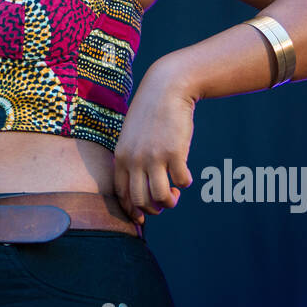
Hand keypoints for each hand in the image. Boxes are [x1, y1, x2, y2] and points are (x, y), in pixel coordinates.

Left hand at [112, 61, 196, 225]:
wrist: (166, 89)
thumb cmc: (150, 115)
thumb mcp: (131, 136)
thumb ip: (131, 158)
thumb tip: (141, 186)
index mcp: (121, 157)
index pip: (121, 194)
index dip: (133, 210)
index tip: (143, 217)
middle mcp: (134, 159)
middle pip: (140, 200)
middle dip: (153, 209)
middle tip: (164, 202)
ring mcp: (154, 156)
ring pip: (161, 197)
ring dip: (170, 202)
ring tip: (175, 194)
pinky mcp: (174, 152)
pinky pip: (182, 181)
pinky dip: (186, 183)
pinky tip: (186, 175)